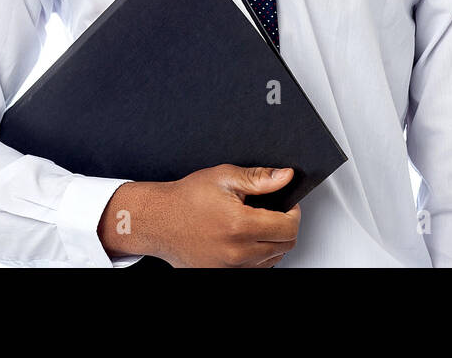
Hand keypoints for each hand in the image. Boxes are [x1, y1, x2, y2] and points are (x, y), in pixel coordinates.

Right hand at [97, 164, 300, 267]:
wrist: (158, 220)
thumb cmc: (186, 198)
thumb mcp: (224, 177)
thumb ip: (259, 178)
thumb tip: (285, 176)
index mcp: (240, 226)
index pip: (288, 227)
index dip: (293, 212)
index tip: (287, 204)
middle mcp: (236, 252)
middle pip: (285, 245)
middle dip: (285, 226)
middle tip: (273, 211)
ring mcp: (229, 268)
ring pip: (273, 259)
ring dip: (273, 241)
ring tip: (257, 223)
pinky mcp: (222, 274)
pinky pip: (254, 269)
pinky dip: (258, 255)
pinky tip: (247, 238)